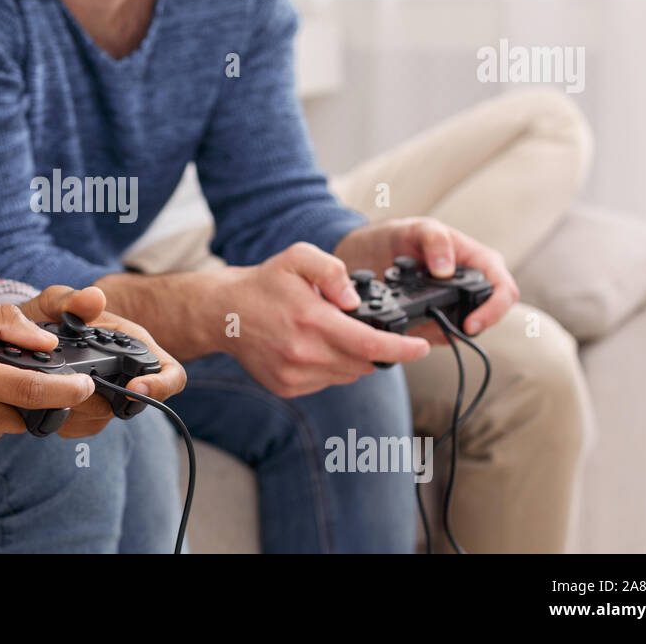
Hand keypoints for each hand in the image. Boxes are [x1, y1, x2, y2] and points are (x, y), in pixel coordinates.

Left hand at [19, 285, 185, 437]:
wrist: (26, 335)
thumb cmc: (50, 316)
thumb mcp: (57, 301)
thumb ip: (73, 300)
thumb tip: (94, 297)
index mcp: (132, 346)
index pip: (171, 374)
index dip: (161, 385)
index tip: (134, 388)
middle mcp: (125, 375)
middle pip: (132, 405)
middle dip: (100, 401)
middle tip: (70, 388)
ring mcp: (106, 398)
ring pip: (102, 420)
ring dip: (77, 412)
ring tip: (52, 390)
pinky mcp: (84, 414)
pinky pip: (80, 428)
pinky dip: (62, 420)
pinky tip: (46, 402)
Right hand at [217, 242, 431, 397]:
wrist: (224, 313)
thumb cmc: (265, 283)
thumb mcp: (298, 258)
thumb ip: (333, 271)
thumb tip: (355, 299)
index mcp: (312, 321)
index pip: (370, 344)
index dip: (401, 348)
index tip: (421, 347)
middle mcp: (304, 354)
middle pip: (363, 362)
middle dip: (375, 348)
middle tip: (363, 327)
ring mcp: (295, 375)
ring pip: (348, 374)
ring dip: (352, 357)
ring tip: (330, 333)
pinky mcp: (288, 387)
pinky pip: (327, 381)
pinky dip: (331, 366)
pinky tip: (313, 346)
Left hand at [332, 217, 519, 342]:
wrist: (376, 251)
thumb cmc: (407, 235)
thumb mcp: (421, 228)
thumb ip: (435, 241)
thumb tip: (445, 270)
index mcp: (481, 263)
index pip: (504, 291)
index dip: (493, 310)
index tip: (471, 323)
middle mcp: (472, 288)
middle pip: (485, 318)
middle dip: (461, 326)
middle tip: (433, 325)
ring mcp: (455, 307)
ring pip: (459, 331)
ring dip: (437, 331)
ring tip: (413, 317)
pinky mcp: (436, 320)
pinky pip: (436, 336)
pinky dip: (421, 333)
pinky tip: (406, 322)